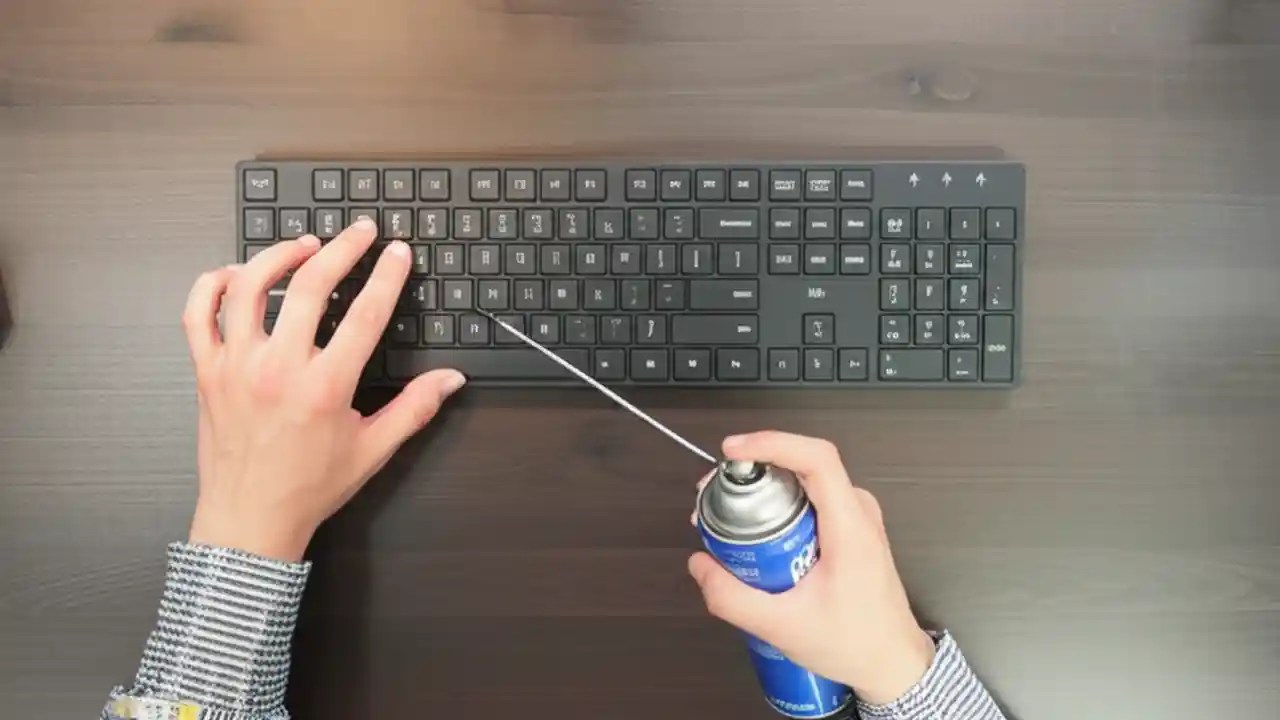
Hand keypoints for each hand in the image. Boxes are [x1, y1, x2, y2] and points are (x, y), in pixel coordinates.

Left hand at [181, 219, 465, 561]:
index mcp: (323, 388)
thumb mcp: (373, 450)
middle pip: (311, 286)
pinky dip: (214, 284)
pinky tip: (237, 274)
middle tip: (360, 232)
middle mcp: (277, 369)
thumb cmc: (308, 487)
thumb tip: (450, 379)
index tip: (396, 253)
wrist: (249, 521)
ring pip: (250, 286)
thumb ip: (415, 409)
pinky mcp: (206, 371)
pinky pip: (199, 313)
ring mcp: (236, 366)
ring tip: (304, 245)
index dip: (386, 276)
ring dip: (279, 256)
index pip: (364, 314)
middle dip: (342, 248)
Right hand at [688, 431, 934, 704]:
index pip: (817, 459)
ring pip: (803, 481)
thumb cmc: (854, 643)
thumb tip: (699, 564)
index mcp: (850, 528)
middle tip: (713, 495)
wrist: (892, 662)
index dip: (772, 443)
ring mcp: (855, 517)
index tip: (733, 451)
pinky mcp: (848, 527)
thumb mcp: (783, 627)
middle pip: (801, 465)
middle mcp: (857, 512)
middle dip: (752, 470)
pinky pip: (808, 499)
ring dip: (762, 489)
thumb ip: (733, 598)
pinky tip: (752, 531)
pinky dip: (776, 505)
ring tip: (726, 516)